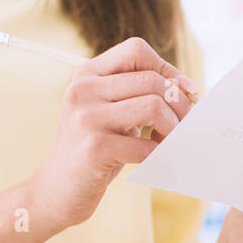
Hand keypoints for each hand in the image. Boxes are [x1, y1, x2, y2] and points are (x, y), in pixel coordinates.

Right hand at [29, 37, 196, 233]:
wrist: (54, 192)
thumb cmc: (93, 151)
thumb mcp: (109, 114)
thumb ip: (137, 95)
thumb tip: (188, 89)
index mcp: (86, 75)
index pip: (136, 51)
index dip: (168, 69)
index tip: (185, 91)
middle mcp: (82, 90)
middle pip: (151, 80)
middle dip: (179, 105)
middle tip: (184, 127)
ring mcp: (86, 118)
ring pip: (153, 106)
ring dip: (172, 129)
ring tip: (168, 143)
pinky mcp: (94, 149)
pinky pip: (146, 146)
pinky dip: (159, 154)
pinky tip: (155, 160)